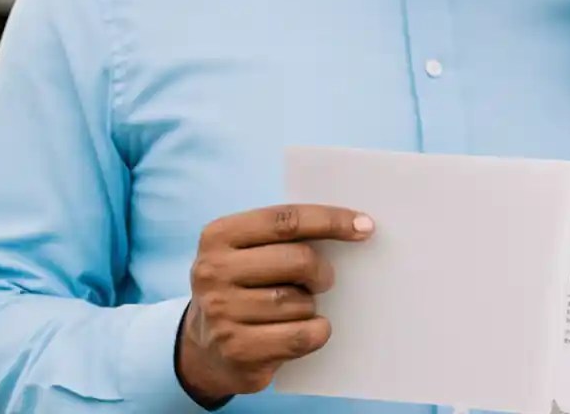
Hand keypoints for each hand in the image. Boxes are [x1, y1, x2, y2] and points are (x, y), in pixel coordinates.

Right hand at [176, 204, 374, 403]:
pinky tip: (307, 330)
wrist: (205, 349)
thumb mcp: (249, 253)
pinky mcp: (237, 349)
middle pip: (297, 260)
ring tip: (296, 310)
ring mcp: (221, 313)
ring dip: (310, 307)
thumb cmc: (245, 288)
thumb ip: (286, 235)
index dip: (330, 220)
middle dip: (322, 271)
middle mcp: (212, 272)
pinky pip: (301, 335)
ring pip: (299, 302)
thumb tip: (356, 225)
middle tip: (324, 281)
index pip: (286, 220)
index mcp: (218, 236)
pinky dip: (316, 332)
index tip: (365, 226)